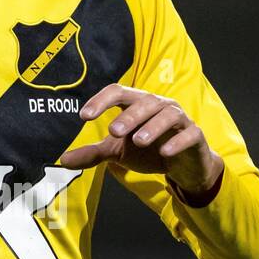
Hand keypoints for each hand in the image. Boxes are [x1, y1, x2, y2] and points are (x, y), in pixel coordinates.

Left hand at [57, 83, 223, 196]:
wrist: (184, 166)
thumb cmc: (148, 151)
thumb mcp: (118, 152)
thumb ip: (93, 153)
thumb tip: (62, 160)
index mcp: (136, 104)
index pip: (117, 92)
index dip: (101, 100)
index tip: (83, 116)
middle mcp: (158, 105)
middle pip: (143, 101)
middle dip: (128, 116)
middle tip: (113, 132)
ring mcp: (179, 118)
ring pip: (167, 114)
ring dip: (152, 126)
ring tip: (138, 141)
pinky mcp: (196, 135)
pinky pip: (189, 133)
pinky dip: (177, 141)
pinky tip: (165, 152)